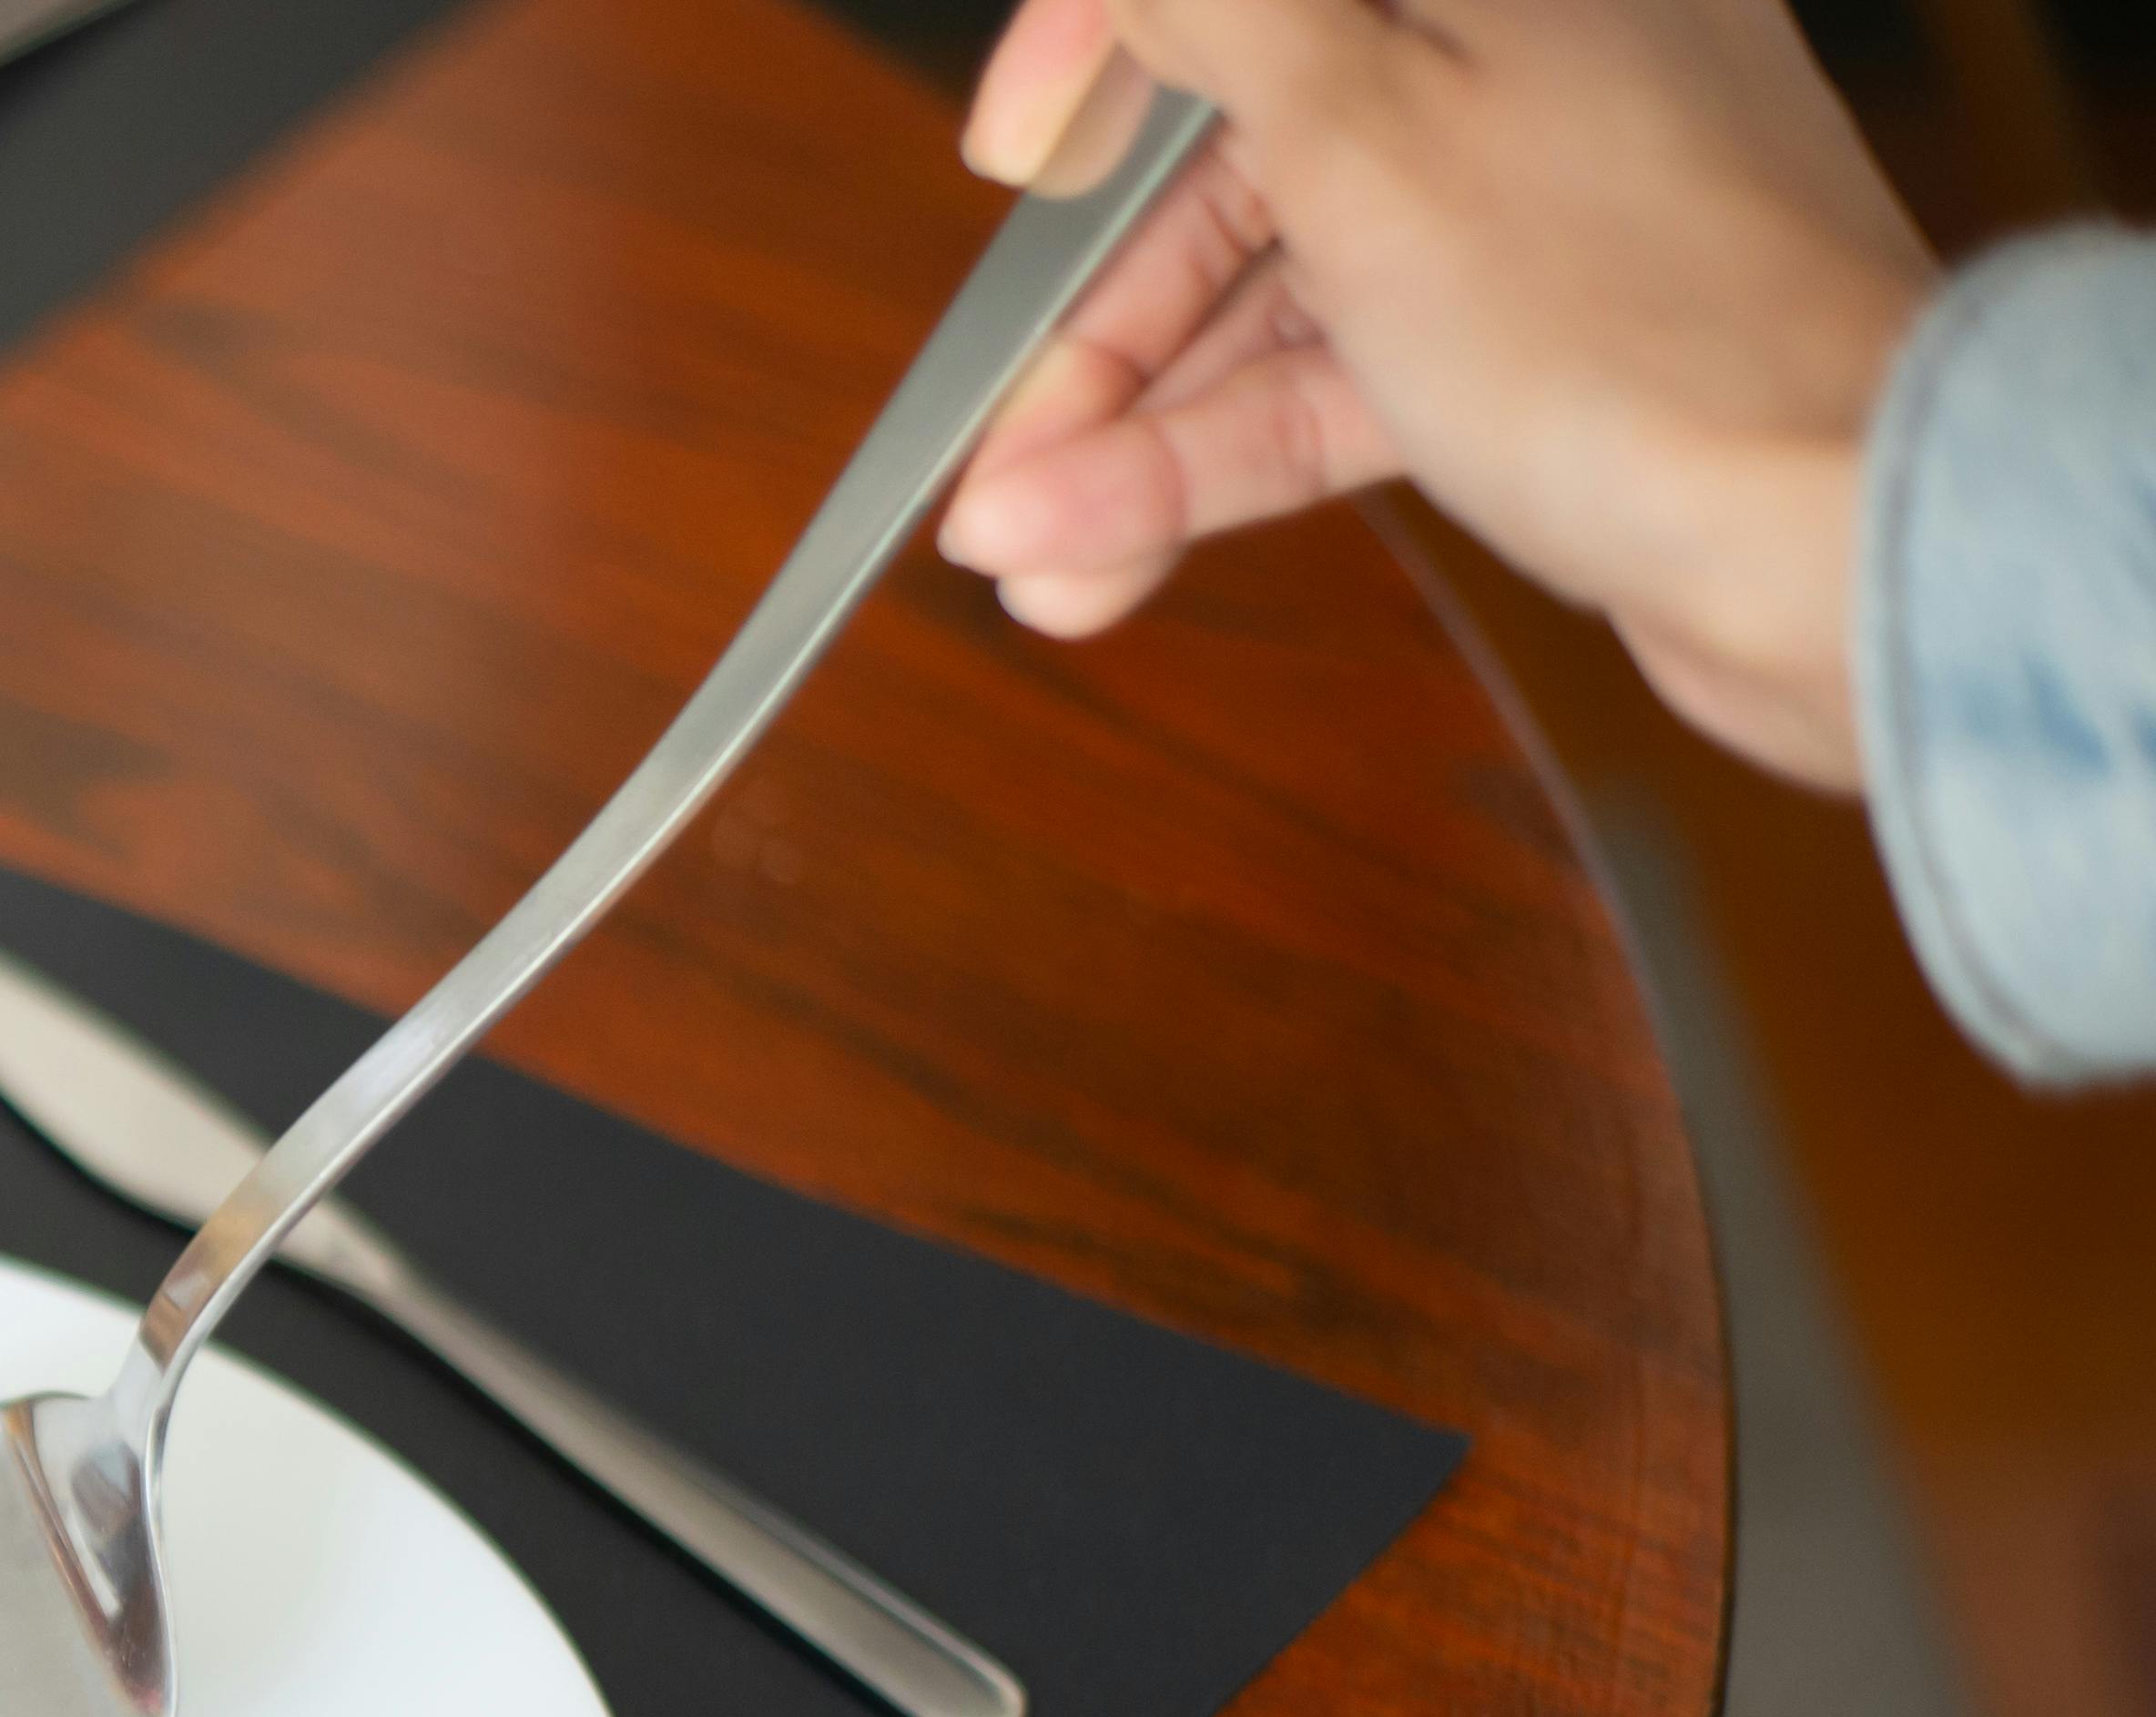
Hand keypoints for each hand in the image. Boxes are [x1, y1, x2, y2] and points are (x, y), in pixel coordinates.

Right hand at [938, 0, 1937, 785]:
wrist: (1839, 540)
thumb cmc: (1633, 325)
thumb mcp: (1362, 124)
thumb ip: (1217, 7)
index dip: (1091, 52)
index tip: (1009, 164)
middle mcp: (1528, 51)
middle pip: (1243, 151)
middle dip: (1097, 316)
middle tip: (984, 447)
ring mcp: (1539, 202)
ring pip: (1280, 284)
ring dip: (1133, 422)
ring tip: (1021, 549)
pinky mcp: (1545, 342)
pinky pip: (1343, 375)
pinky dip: (1223, 459)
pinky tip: (1100, 554)